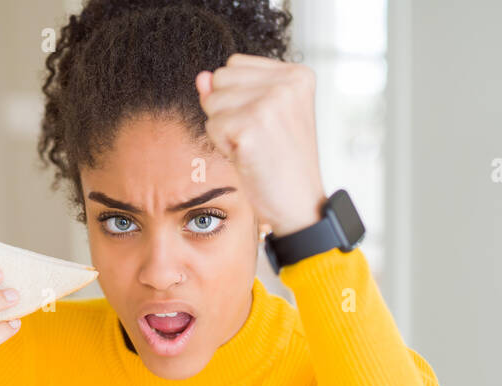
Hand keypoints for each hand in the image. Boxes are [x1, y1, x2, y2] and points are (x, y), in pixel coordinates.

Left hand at [196, 54, 327, 235]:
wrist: (300, 205)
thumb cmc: (282, 163)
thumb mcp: (261, 117)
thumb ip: (231, 91)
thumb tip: (201, 77)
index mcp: (297, 74)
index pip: (235, 64)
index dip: (239, 98)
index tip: (266, 124)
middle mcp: (287, 83)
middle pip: (220, 78)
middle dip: (228, 111)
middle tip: (259, 138)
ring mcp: (270, 103)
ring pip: (212, 101)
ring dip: (224, 130)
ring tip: (254, 148)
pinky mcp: (251, 127)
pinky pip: (211, 126)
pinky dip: (223, 147)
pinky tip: (248, 158)